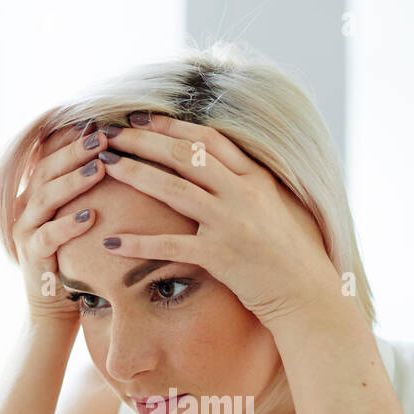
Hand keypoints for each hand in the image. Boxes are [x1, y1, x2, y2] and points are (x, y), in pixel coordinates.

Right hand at [10, 124, 109, 321]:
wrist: (55, 305)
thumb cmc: (76, 257)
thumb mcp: (82, 217)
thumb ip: (92, 189)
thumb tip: (125, 156)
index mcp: (38, 189)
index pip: (51, 152)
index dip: (73, 135)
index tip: (102, 119)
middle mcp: (26, 203)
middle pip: (48, 167)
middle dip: (76, 149)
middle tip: (104, 135)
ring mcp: (25, 228)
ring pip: (45, 196)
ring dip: (73, 180)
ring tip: (100, 167)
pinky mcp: (30, 254)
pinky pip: (48, 235)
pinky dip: (68, 224)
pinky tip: (90, 215)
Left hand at [95, 112, 341, 325]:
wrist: (308, 294)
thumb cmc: (292, 254)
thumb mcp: (276, 207)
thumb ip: (248, 186)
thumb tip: (217, 170)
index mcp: (256, 177)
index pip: (208, 140)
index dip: (171, 126)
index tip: (142, 119)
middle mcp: (242, 193)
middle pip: (184, 155)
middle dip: (143, 140)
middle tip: (111, 133)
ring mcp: (231, 223)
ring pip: (173, 188)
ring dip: (135, 173)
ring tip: (105, 165)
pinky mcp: (220, 257)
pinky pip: (170, 246)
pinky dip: (139, 243)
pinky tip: (112, 241)